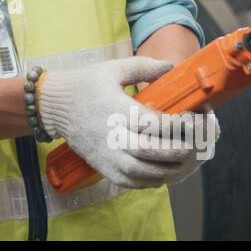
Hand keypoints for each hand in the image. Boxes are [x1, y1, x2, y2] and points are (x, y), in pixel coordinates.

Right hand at [37, 57, 220, 188]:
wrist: (54, 106)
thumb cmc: (85, 85)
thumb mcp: (113, 68)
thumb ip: (144, 67)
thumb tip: (171, 68)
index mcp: (118, 110)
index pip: (156, 124)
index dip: (181, 125)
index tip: (195, 119)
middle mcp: (113, 137)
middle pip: (154, 151)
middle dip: (181, 149)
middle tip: (196, 142)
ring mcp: (108, 156)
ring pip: (146, 173)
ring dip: (171, 169)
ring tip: (185, 159)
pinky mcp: (104, 168)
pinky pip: (132, 183)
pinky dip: (153, 181)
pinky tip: (164, 172)